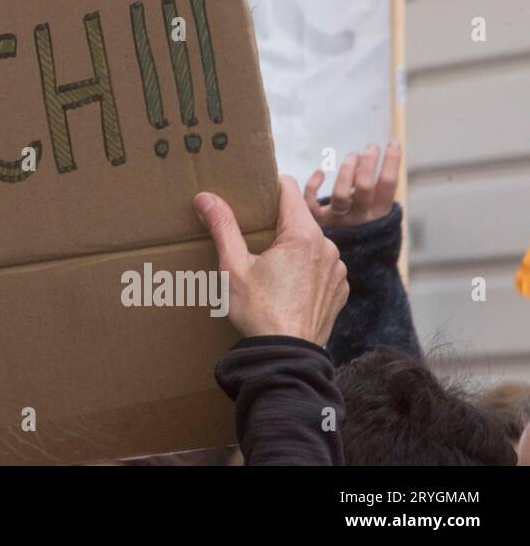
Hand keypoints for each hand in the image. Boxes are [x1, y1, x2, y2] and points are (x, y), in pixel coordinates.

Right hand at [195, 176, 347, 345]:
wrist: (287, 357)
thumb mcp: (234, 267)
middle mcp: (328, 247)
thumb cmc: (259, 312)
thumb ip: (223, 227)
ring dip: (292, 247)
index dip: (268, 187)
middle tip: (251, 238)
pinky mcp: (339, 289)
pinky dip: (306, 270)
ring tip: (269, 267)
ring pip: (311, 243)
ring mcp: (337, 270)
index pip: (289, 189)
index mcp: (303, 235)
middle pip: (299, 217)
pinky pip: (321, 267)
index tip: (251, 197)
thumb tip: (206, 198)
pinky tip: (286, 286)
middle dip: (276, 223)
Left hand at [303, 141, 400, 229]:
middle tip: (371, 147)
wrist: (351, 258)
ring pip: (341, 195)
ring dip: (346, 171)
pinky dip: (312, 186)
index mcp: (380, 213)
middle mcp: (361, 217)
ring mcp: (339, 220)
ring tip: (352, 155)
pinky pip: (312, 203)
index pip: (389, 185)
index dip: (392, 162)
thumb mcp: (376, 208)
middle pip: (365, 187)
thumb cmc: (363, 223)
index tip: (393, 143)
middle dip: (368, 163)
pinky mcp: (318, 222)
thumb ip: (373, 187)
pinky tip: (320, 172)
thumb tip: (368, 154)